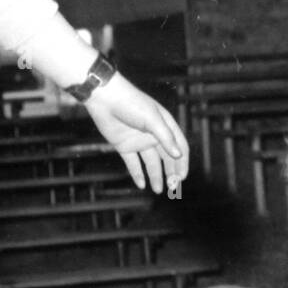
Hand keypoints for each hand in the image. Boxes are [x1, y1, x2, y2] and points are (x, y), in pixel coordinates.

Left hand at [83, 72, 190, 192]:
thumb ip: (165, 137)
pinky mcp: (124, 145)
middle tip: (172, 188)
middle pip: (166, 157)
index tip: (182, 177)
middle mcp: (154, 135)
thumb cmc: (131, 103)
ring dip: (155, 176)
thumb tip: (179, 155)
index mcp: (166, 126)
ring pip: (151, 162)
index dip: (183, 162)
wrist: (105, 98)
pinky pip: (133, 163)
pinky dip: (137, 173)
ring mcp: (139, 141)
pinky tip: (141, 184)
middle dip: (171, 172)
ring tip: (158, 190)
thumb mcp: (152, 119)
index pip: (180, 146)